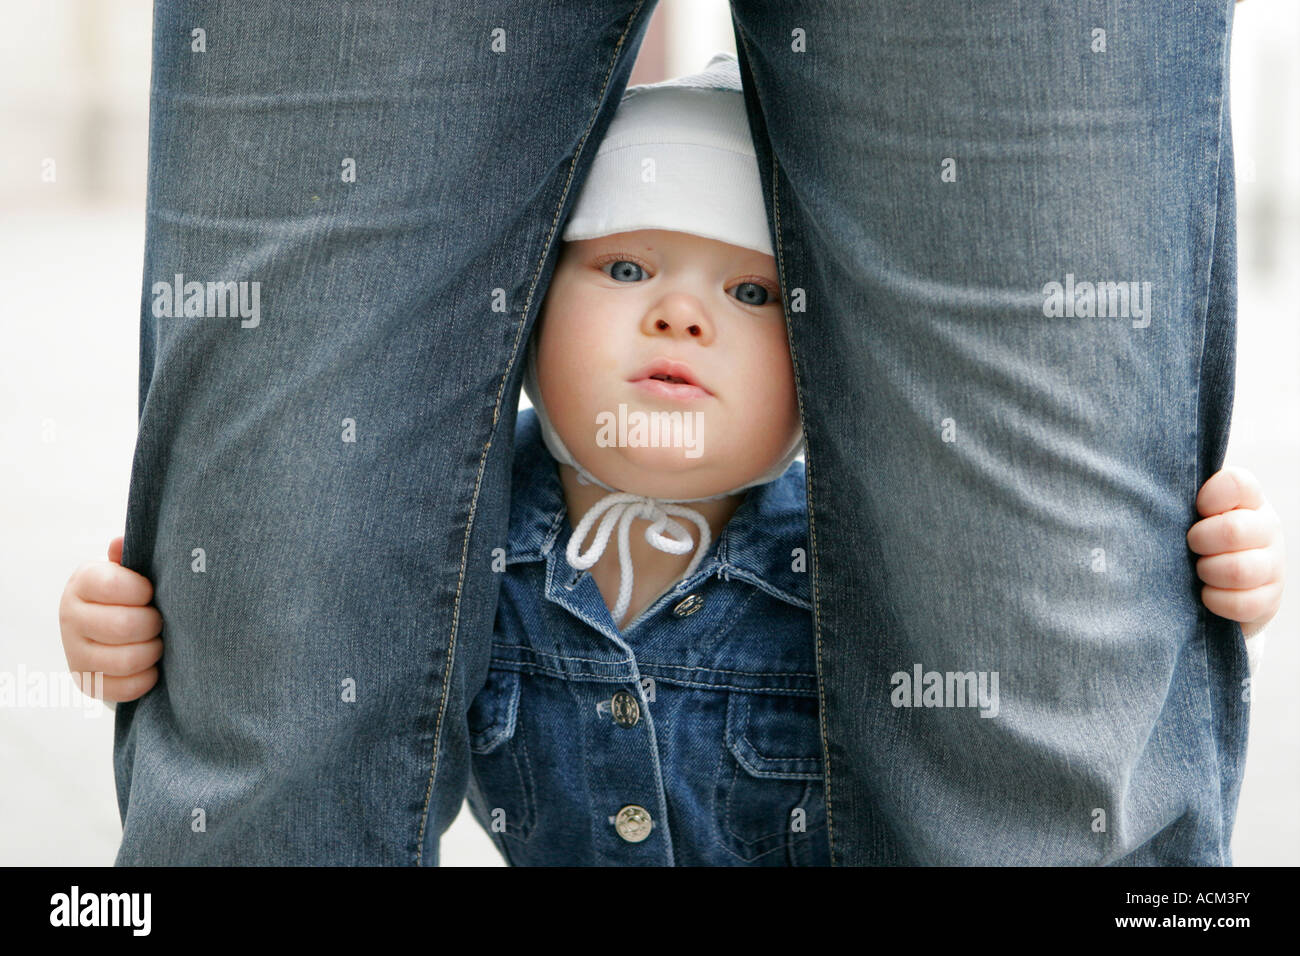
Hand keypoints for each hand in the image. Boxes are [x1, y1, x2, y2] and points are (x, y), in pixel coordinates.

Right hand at [58, 536, 163, 701]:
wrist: (114, 628)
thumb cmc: (131, 592)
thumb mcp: (132, 570)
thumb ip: (129, 557)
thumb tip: (119, 543)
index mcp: (83, 583)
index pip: (111, 585)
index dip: (141, 591)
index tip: (150, 593)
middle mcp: (71, 617)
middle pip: (124, 626)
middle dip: (153, 624)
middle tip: (160, 621)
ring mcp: (75, 652)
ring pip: (126, 660)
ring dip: (152, 651)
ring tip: (158, 642)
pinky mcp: (87, 682)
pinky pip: (125, 688)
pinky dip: (147, 678)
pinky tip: (152, 665)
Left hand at [1187, 466, 1284, 638]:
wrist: (1215, 584)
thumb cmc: (1195, 538)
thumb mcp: (1190, 513)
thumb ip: (1180, 496)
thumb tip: (1144, 484)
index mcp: (1247, 500)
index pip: (1236, 483)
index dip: (1210, 496)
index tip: (1196, 508)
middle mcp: (1266, 528)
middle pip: (1233, 531)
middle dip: (1199, 541)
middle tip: (1191, 545)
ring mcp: (1272, 564)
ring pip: (1239, 570)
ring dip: (1208, 571)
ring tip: (1199, 570)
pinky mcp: (1269, 599)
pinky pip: (1242, 603)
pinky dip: (1215, 600)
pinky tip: (1205, 593)